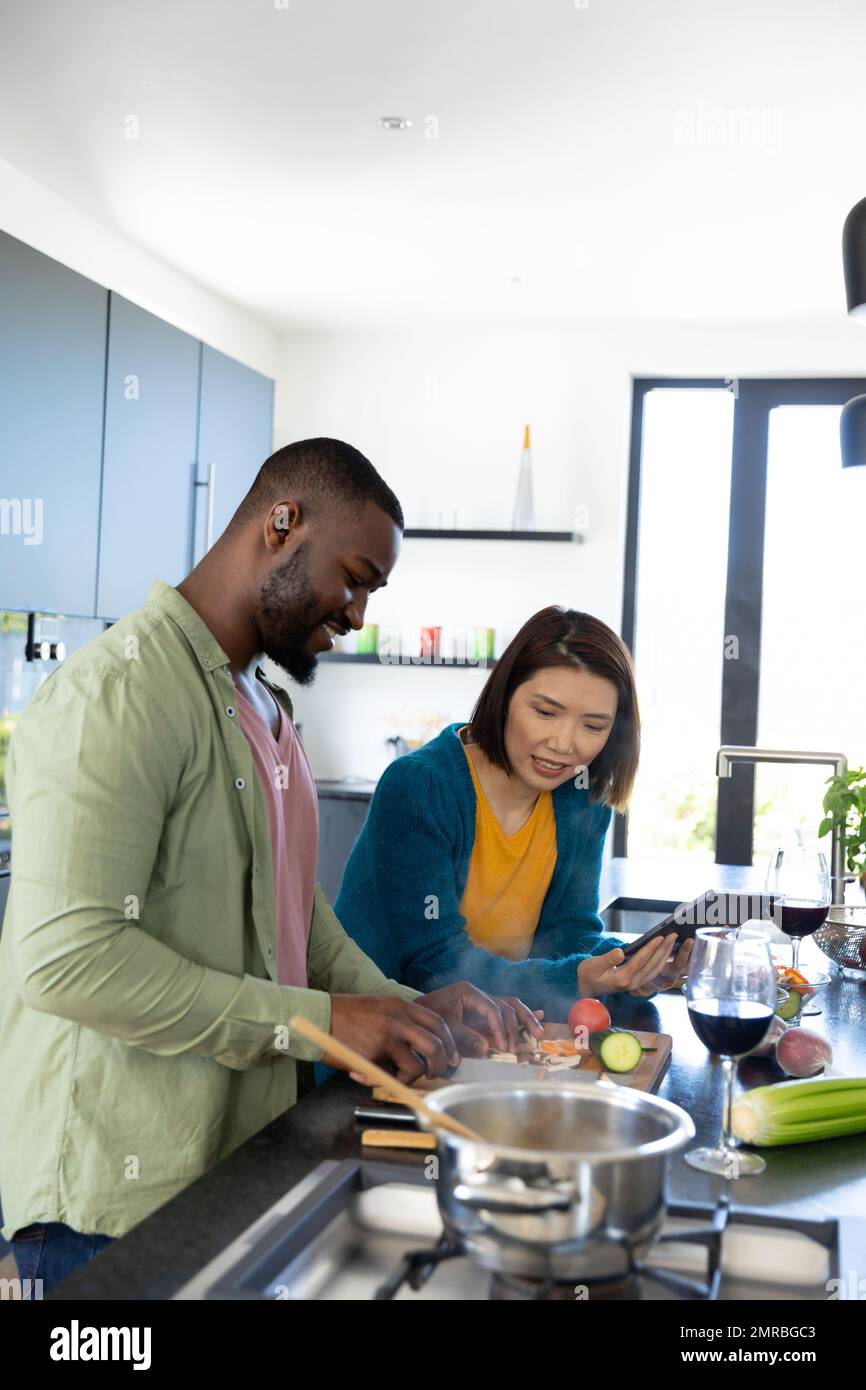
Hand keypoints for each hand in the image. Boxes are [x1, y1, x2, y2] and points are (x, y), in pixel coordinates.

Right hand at [327, 994, 459, 1085]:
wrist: (318, 1015)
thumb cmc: (346, 1015)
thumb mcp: (379, 1007)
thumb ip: (401, 1020)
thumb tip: (419, 1045)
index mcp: (401, 1005)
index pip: (438, 1023)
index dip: (449, 1043)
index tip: (451, 1057)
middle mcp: (398, 1018)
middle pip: (436, 1045)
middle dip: (441, 1065)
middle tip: (434, 1074)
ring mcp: (386, 1036)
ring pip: (418, 1065)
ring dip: (412, 1078)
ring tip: (396, 1077)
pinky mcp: (373, 1054)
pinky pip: (390, 1076)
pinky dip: (383, 1081)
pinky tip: (364, 1076)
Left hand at [419, 982, 544, 1055]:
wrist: (414, 1017)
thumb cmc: (426, 1019)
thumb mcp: (443, 1027)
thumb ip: (463, 1036)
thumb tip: (486, 1048)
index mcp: (468, 992)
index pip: (493, 1009)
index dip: (500, 1029)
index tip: (504, 1048)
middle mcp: (478, 993)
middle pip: (506, 1006)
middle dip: (515, 1028)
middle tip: (517, 1048)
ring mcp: (482, 1001)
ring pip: (511, 1005)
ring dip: (527, 1019)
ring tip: (540, 1033)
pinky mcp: (483, 1011)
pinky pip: (506, 1010)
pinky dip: (521, 1016)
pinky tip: (538, 1016)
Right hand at [577, 933, 680, 997]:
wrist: (586, 988)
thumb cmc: (588, 974)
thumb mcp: (592, 965)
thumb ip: (607, 959)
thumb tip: (620, 952)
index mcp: (622, 978)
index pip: (640, 961)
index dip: (651, 948)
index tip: (660, 937)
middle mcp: (632, 983)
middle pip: (652, 964)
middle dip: (663, 949)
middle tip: (673, 935)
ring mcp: (636, 984)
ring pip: (655, 969)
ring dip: (664, 954)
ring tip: (672, 940)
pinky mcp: (637, 982)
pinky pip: (653, 971)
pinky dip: (661, 961)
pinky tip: (665, 951)